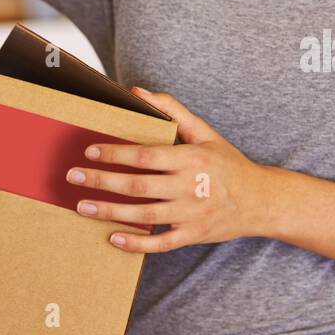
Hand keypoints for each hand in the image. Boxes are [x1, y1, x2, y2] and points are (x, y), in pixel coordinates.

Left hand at [64, 87, 272, 252]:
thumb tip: (139, 91)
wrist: (261, 200)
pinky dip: (137, 243)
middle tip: (73, 176)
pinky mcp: (193, 235)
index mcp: (192, 158)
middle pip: (138, 186)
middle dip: (102, 181)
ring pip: (144, 214)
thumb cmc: (228, 163)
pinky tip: (113, 238)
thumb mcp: (205, 133)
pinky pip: (160, 243)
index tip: (90, 151)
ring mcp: (191, 214)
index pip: (146, 156)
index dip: (116, 154)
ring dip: (110, 211)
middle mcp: (191, 187)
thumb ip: (173, 110)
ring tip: (82, 206)